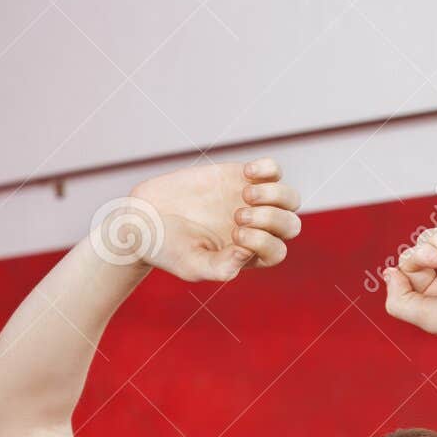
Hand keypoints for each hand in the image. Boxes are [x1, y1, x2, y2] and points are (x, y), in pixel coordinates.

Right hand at [125, 157, 301, 283]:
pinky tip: (246, 173)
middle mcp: (256, 229)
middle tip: (238, 214)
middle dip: (271, 219)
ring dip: (276, 195)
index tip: (235, 235)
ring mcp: (251, 202)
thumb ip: (221, 267)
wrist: (145, 217)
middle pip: (291, 225)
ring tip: (245, 194)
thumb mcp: (192, 265)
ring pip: (290, 198)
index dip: (264, 242)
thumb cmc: (168, 249)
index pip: (276, 251)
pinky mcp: (240, 176)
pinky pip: (273, 170)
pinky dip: (268, 169)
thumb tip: (248, 253)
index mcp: (249, 256)